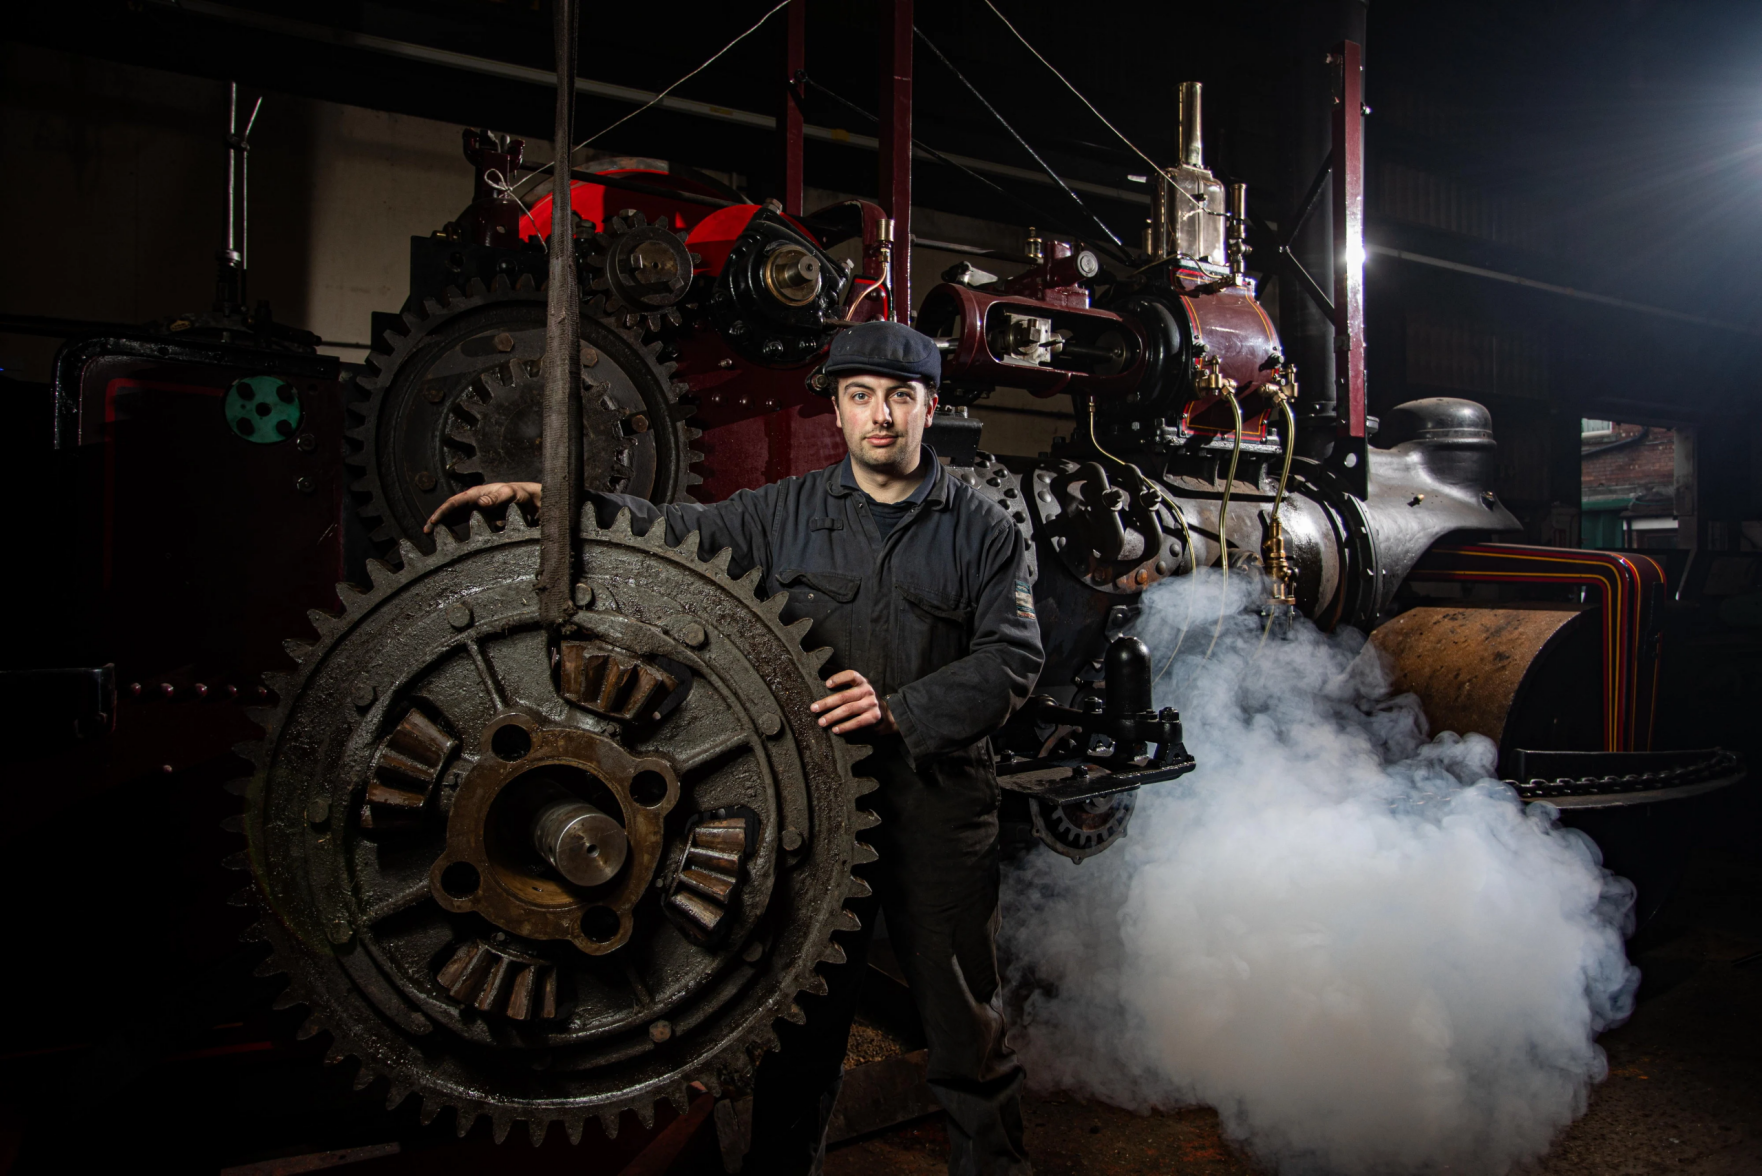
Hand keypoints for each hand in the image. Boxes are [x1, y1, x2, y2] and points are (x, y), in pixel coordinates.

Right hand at [424, 482, 542, 532]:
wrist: (527, 500)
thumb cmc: (518, 494)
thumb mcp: (509, 494)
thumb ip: (496, 497)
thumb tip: (480, 501)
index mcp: (476, 493)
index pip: (454, 501)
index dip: (442, 511)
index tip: (433, 521)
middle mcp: (472, 501)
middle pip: (450, 510)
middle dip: (437, 519)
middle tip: (426, 531)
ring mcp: (474, 510)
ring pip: (454, 517)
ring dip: (443, 526)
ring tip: (433, 537)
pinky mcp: (479, 518)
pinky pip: (463, 524)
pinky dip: (454, 530)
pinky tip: (450, 539)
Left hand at [810, 670, 896, 735]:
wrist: (886, 715)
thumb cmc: (864, 701)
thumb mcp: (858, 690)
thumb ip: (844, 685)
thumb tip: (822, 678)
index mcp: (862, 682)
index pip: (851, 675)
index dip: (839, 678)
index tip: (826, 684)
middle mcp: (868, 691)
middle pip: (844, 696)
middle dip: (827, 703)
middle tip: (814, 708)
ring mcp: (871, 704)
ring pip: (848, 709)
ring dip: (832, 716)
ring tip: (821, 722)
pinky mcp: (874, 716)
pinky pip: (857, 722)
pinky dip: (845, 726)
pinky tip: (835, 729)